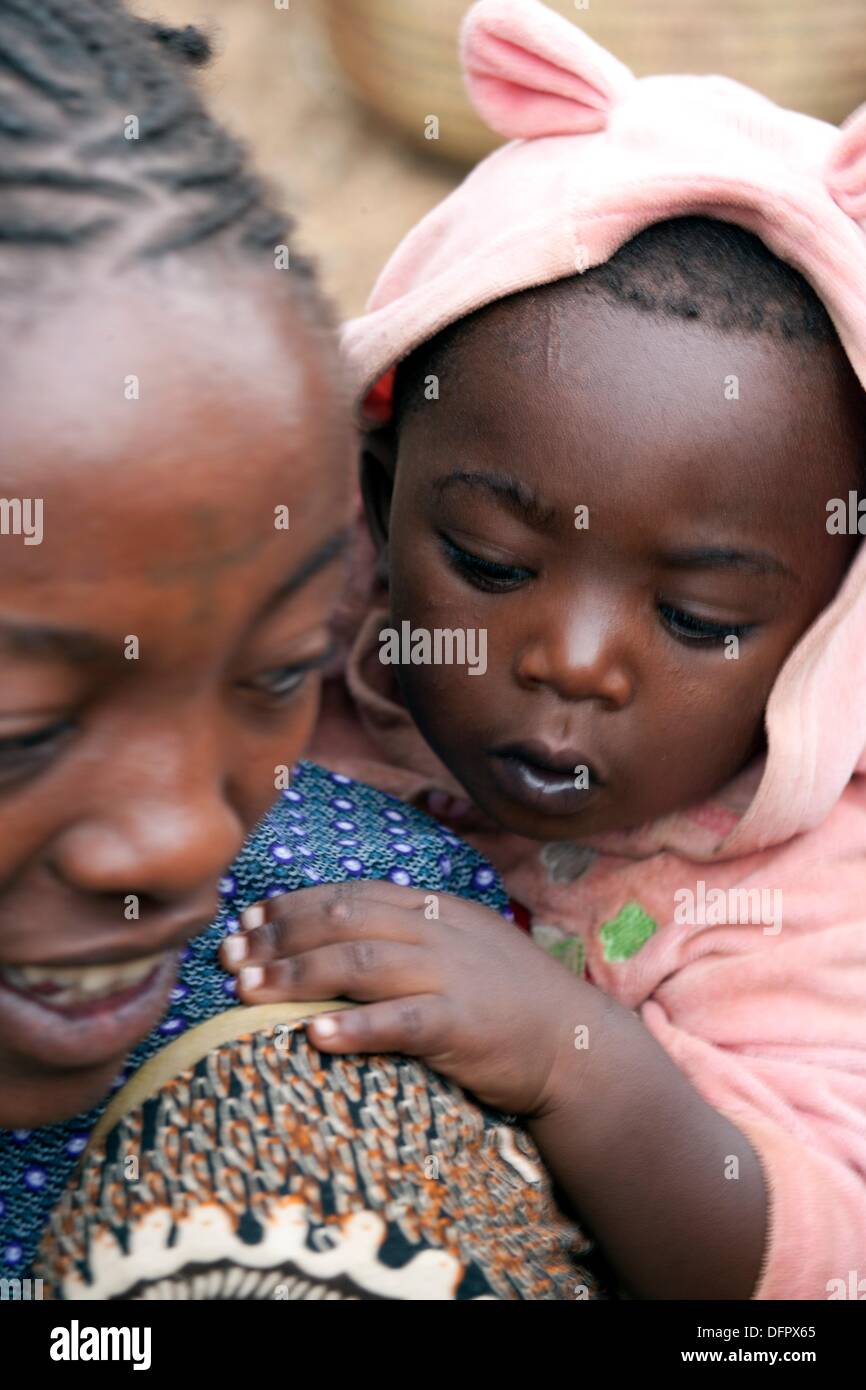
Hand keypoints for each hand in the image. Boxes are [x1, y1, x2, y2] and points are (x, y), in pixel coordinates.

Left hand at [220, 880, 586, 1115]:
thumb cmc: (508, 998)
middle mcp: (436, 933)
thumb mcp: (460, 945)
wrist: (576, 1043)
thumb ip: (407, 932)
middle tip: (228, 955)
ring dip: (297, 975)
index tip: (246, 919)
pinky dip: (355, 1026)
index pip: (351, 894)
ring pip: (360, 963)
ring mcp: (450, 976)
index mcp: (432, 910)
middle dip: (279, 936)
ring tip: (247, 991)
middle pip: (344, 921)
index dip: (293, 904)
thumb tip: (338, 935)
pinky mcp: (461, 1025)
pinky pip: (401, 1022)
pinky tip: (314, 1034)